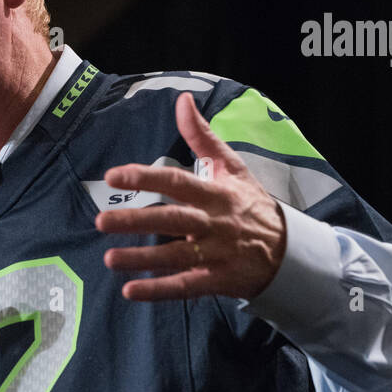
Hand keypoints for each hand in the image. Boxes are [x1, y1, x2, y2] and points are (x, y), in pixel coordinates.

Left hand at [95, 91, 286, 300]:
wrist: (290, 251)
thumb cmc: (251, 204)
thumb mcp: (233, 167)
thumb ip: (203, 136)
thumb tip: (182, 100)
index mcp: (216, 193)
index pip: (177, 181)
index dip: (146, 177)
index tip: (113, 175)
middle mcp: (215, 223)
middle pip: (172, 220)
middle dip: (136, 221)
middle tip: (101, 222)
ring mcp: (217, 254)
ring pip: (176, 257)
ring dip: (142, 259)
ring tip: (109, 259)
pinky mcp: (218, 281)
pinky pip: (186, 286)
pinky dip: (159, 291)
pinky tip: (131, 291)